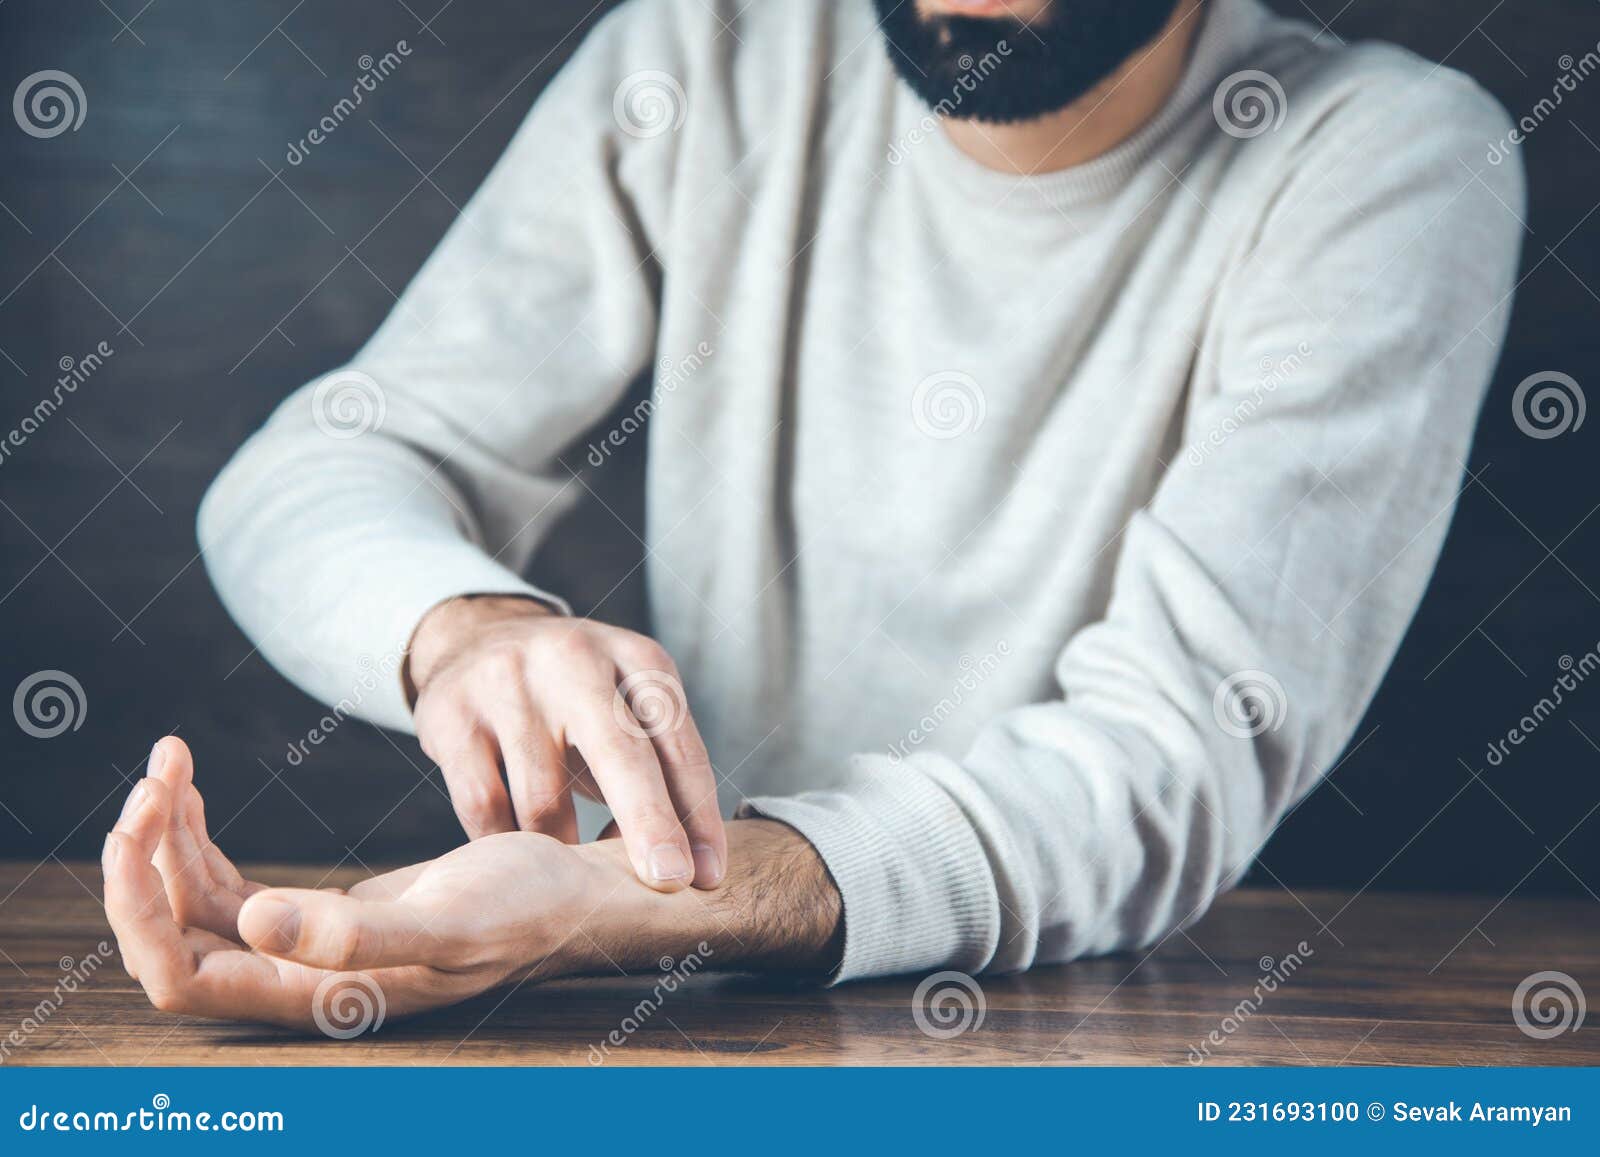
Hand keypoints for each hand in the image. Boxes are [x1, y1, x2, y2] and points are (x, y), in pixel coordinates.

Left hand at [102, 737, 649, 1029]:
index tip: (141, 822)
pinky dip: (197, 833)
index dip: (139, 910)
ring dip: (165, 836)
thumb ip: (357, 937)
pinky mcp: (316, 915)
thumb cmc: (526, 911)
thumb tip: (253, 924)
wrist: (571, 895)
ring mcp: (301, 949)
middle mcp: (296, 982)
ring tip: (170, 762)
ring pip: (191, 907)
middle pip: (169, 941)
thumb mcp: (453, 920)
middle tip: (153, 778)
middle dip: (141, 861)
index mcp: (318, 997)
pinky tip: (195, 786)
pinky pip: (225, 884)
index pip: (183, 977)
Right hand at [406, 595, 725, 892]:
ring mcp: (508, 680)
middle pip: (621, 754)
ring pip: (544, 795)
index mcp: (635, 657)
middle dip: (650, 825)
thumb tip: (681, 866)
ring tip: (576, 883)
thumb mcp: (625, 707)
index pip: (679, 744)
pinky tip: (518, 860)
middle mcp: (575, 658)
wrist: (475, 638)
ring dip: (565, 851)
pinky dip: (504, 843)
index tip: (708, 875)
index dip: (698, 814)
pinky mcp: (451, 712)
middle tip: (670, 881)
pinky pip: (484, 803)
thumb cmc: (575, 696)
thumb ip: (657, 771)